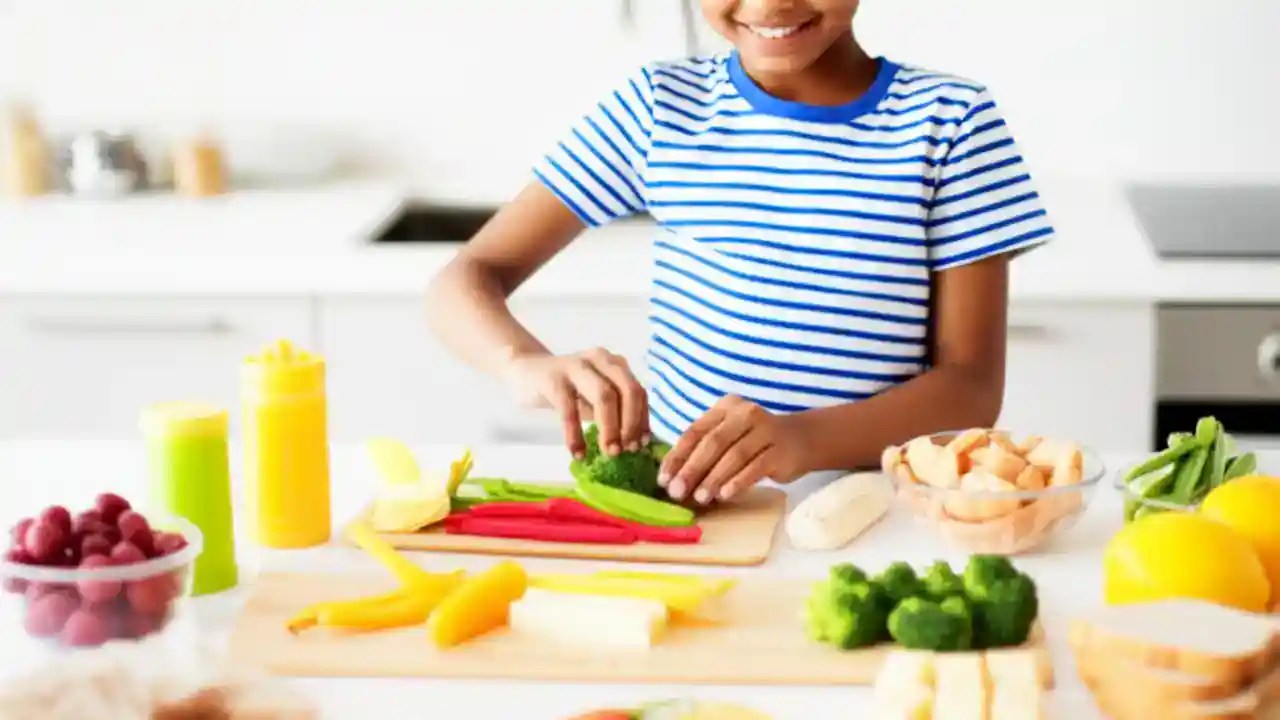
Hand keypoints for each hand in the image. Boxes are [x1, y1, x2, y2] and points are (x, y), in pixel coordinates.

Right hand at [502, 347, 649, 457]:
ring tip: (609, 452)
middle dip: (631, 424)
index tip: (640, 445)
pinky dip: (575, 434)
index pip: (639, 391)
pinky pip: (569, 409)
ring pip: (605, 395)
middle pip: (628, 390)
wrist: (525, 370)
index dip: (642, 419)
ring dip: (611, 428)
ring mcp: (576, 366)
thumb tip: (633, 443)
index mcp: (615, 364)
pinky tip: (577, 452)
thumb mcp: (594, 396)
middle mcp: (600, 359)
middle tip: (626, 450)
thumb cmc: (567, 389)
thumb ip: (613, 412)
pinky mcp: (553, 379)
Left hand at [659, 395, 807, 504]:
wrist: (801, 439)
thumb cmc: (754, 441)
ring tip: (700, 498)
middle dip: (692, 469)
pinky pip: (755, 467)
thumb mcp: (729, 436)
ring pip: (734, 456)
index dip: (677, 456)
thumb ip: (704, 450)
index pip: (695, 431)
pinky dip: (738, 482)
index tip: (663, 479)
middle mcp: (745, 414)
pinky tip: (725, 495)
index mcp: (725, 408)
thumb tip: (673, 479)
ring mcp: (765, 430)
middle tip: (677, 492)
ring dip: (714, 478)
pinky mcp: (780, 450)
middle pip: (713, 443)